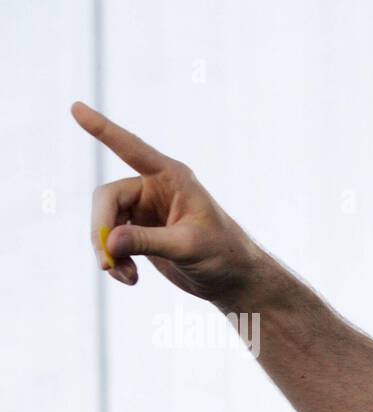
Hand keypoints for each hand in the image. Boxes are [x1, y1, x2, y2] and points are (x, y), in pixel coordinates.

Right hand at [70, 101, 261, 302]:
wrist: (234, 280)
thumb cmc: (223, 254)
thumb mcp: (188, 247)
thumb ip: (147, 242)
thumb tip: (108, 242)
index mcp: (172, 178)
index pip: (131, 148)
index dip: (102, 129)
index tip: (76, 107)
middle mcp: (154, 189)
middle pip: (106, 198)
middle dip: (101, 229)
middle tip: (107, 261)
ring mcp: (144, 212)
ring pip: (104, 223)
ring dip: (107, 251)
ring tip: (123, 275)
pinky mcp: (139, 234)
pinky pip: (111, 243)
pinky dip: (115, 261)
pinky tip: (129, 279)